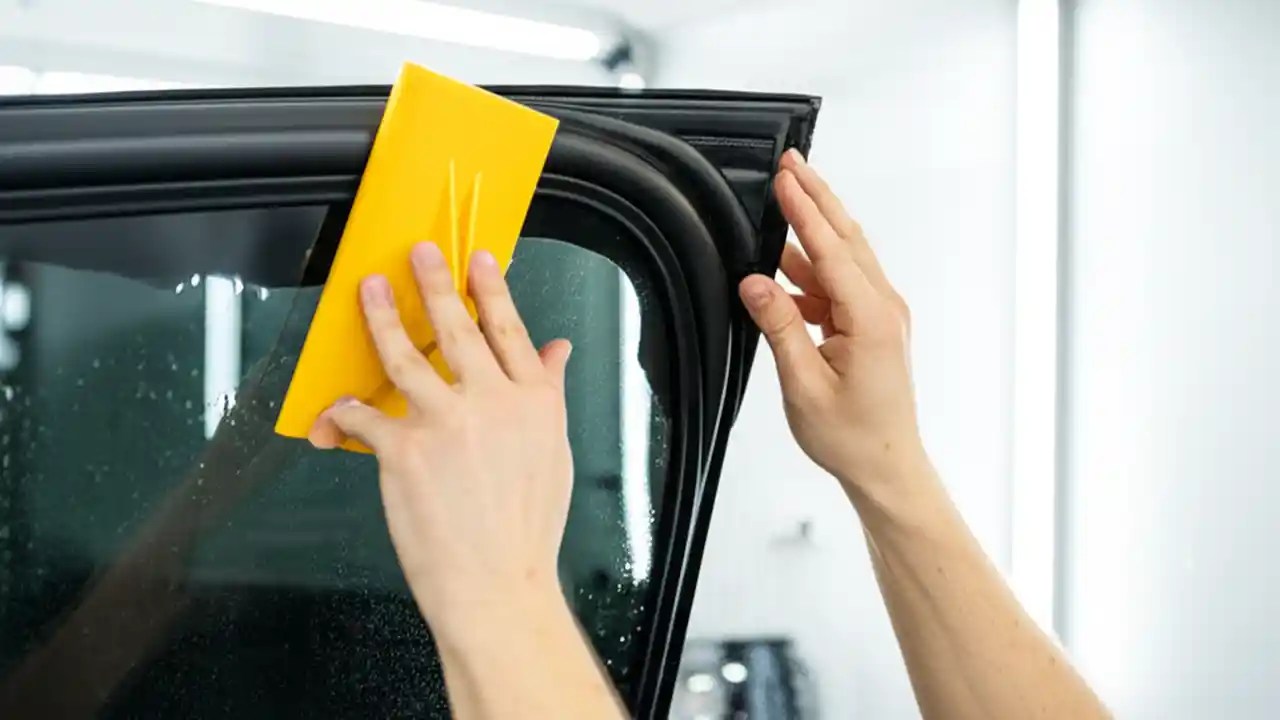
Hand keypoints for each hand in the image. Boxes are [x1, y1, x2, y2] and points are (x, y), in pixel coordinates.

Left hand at [307, 242, 573, 635]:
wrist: (497, 585)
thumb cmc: (525, 529)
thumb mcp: (553, 452)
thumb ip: (549, 393)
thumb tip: (558, 350)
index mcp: (534, 401)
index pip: (510, 328)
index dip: (491, 289)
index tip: (478, 260)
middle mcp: (493, 403)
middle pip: (457, 327)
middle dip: (434, 282)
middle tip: (419, 253)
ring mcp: (447, 423)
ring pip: (405, 356)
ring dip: (381, 318)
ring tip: (368, 290)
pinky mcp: (404, 451)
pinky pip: (365, 416)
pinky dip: (346, 411)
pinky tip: (335, 406)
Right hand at [739, 150, 923, 496]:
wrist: (886, 466)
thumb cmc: (850, 437)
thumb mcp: (804, 384)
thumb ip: (779, 327)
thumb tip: (755, 283)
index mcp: (872, 319)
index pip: (832, 250)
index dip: (805, 211)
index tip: (786, 177)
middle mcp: (883, 308)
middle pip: (846, 239)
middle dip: (816, 198)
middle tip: (792, 161)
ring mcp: (881, 315)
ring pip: (843, 258)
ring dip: (813, 230)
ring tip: (782, 200)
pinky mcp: (872, 325)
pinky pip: (839, 284)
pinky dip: (811, 269)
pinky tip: (783, 265)